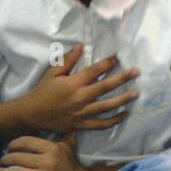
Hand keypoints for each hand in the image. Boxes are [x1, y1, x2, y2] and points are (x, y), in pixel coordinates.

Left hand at [0, 134, 94, 170]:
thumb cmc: (72, 164)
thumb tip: (54, 118)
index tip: (8, 148)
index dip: (13, 144)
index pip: (26, 142)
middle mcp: (48, 162)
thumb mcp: (67, 146)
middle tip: (1, 161)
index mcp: (52, 148)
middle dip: (5, 159)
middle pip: (18, 158)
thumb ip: (58, 134)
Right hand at [22, 43, 138, 135]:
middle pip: (105, 87)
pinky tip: (125, 114)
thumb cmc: (44, 91)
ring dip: (123, 100)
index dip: (107, 63)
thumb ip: (68, 59)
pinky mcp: (82, 125)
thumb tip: (81, 46)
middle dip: (122, 79)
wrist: (34, 114)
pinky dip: (114, 121)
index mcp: (73, 83)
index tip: (118, 57)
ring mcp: (82, 113)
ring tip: (136, 93)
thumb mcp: (53, 72)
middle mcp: (80, 98)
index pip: (94, 71)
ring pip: (107, 107)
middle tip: (136, 72)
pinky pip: (101, 124)